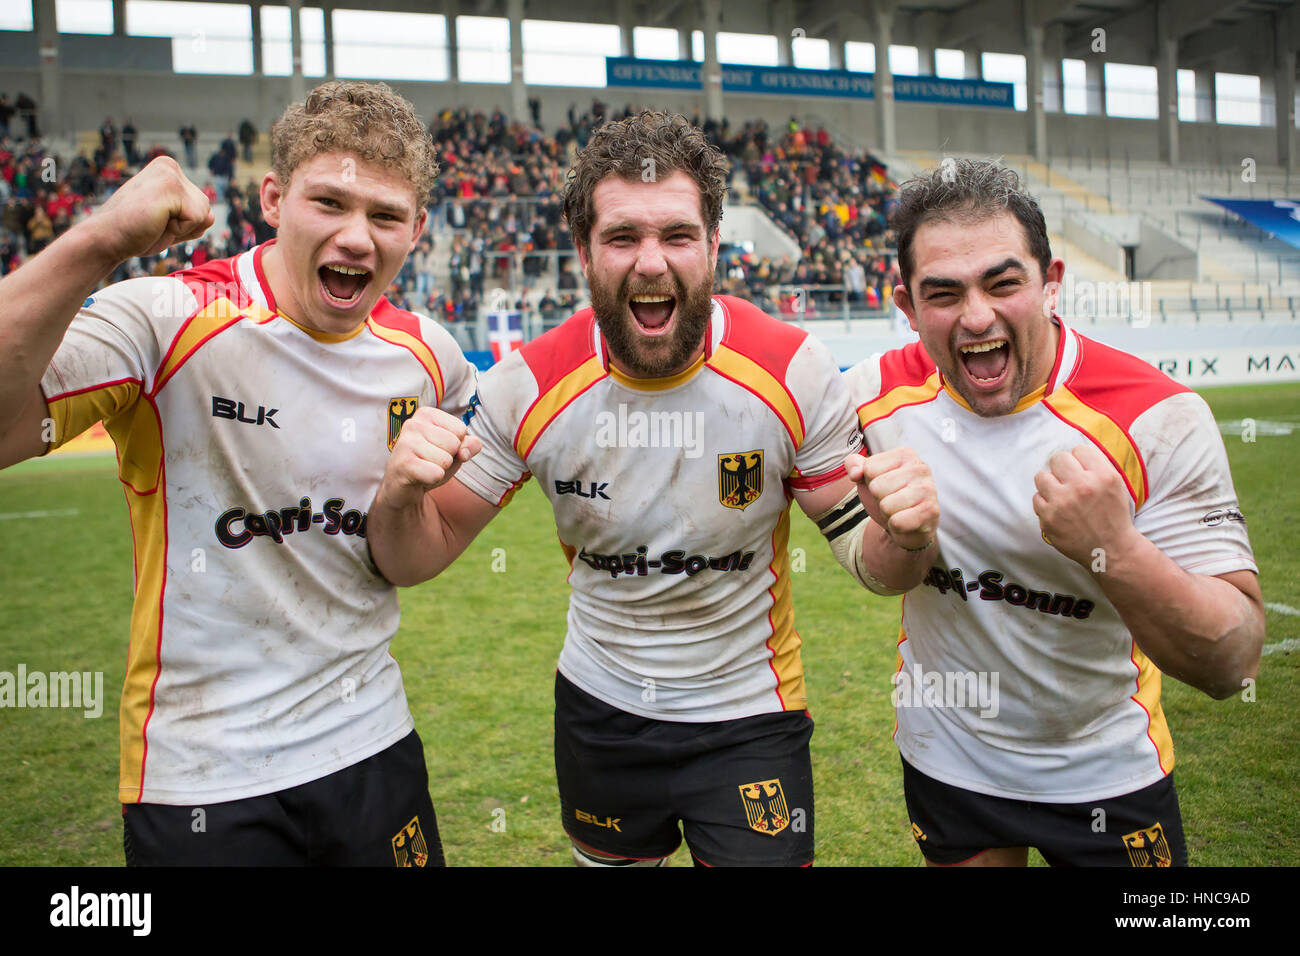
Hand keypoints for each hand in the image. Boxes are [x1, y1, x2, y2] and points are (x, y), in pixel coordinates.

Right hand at [84, 157, 212, 262]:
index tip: (155, 221)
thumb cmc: (135, 233)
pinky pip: (197, 219)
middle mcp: (169, 166)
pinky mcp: (170, 186)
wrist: (105, 239)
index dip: (182, 224)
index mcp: (168, 170)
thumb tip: (211, 216)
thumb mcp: (171, 222)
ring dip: (182, 229)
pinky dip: (179, 231)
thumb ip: (192, 216)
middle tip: (153, 224)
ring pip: (204, 215)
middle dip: (185, 226)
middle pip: (206, 209)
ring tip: (154, 223)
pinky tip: (154, 223)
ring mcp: (170, 173)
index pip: (200, 206)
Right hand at [378, 407, 481, 511]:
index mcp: (426, 414)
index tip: (437, 449)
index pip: (461, 429)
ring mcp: (405, 443)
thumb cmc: (429, 463)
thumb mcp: (454, 451)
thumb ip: (469, 445)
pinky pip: (436, 474)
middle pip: (454, 444)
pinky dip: (432, 480)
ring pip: (446, 460)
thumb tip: (465, 451)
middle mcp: (413, 424)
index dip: (456, 445)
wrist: (401, 487)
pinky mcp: (403, 463)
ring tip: (423, 468)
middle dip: (448, 458)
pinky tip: (418, 477)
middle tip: (429, 461)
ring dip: (439, 470)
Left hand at [844, 447, 937, 551]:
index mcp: (905, 454)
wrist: (906, 524)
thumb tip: (855, 473)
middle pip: (877, 487)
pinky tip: (906, 521)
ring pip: (886, 506)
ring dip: (887, 513)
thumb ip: (854, 464)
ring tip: (898, 509)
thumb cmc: (887, 495)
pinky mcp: (931, 512)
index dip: (870, 482)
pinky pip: (897, 522)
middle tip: (891, 500)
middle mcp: (920, 468)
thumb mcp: (867, 476)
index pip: (869, 469)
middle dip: (878, 499)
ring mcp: (929, 490)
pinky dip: (896, 526)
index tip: (883, 485)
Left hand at [1032, 443, 1138, 567]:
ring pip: (1041, 476)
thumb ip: (1097, 466)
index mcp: (1103, 476)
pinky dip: (1045, 503)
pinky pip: (1036, 498)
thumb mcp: (1116, 485)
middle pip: (1058, 458)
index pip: (1079, 449)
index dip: (1080, 460)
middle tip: (1068, 480)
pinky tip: (1058, 510)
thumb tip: (1073, 451)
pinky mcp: (1049, 518)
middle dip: (1062, 468)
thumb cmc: (1113, 516)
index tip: (1083, 471)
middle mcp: (1082, 486)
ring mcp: (1063, 503)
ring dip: (1050, 483)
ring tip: (1060, 494)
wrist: (1111, 550)